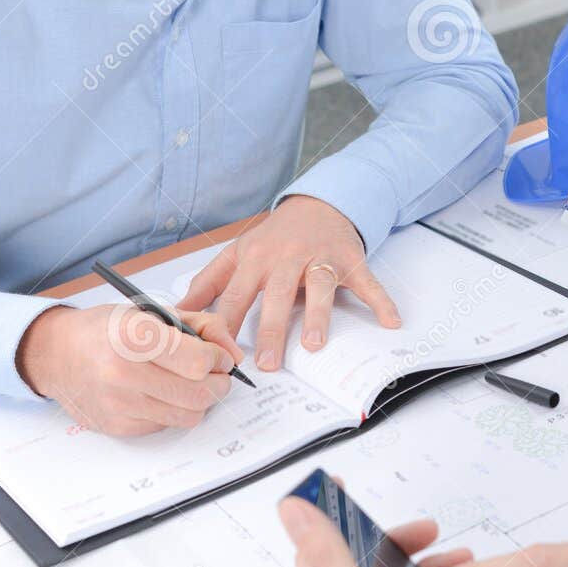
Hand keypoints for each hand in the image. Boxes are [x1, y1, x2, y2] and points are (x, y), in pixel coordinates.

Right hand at [16, 302, 243, 435]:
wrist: (57, 354)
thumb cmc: (105, 330)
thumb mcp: (151, 312)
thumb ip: (199, 325)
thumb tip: (231, 351)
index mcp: (134, 337)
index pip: (199, 362)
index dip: (219, 358)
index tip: (219, 355)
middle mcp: (124, 373)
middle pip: (199, 394)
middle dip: (218, 384)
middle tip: (215, 373)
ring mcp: (120, 405)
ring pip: (189, 416)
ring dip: (200, 400)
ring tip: (189, 382)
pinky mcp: (118, 427)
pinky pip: (166, 425)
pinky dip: (173, 410)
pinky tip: (161, 392)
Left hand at [183, 195, 400, 370]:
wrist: (318, 203)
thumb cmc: (274, 236)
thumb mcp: (238, 252)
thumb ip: (209, 283)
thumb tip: (177, 310)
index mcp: (256, 259)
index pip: (238, 295)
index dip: (228, 324)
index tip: (221, 353)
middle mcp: (287, 257)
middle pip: (278, 295)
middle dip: (273, 329)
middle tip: (269, 363)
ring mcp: (320, 258)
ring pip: (319, 287)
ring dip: (319, 315)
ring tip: (315, 345)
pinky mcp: (350, 260)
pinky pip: (366, 281)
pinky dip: (381, 300)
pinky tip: (390, 321)